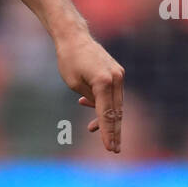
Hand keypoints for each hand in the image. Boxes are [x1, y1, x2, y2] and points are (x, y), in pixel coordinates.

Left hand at [55, 30, 124, 153]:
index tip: (110, 148)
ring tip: (90, 129)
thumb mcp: (74, 84)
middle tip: (114, 149)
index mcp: (104, 82)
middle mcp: (115, 78)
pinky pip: (113, 94)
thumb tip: (99, 110)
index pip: (107, 114)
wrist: (74, 37)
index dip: (108, 133)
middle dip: (114, 132)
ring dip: (106, 117)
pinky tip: (85, 104)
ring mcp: (118, 75)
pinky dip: (104, 103)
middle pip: (116, 112)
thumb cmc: (69, 60)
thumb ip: (90, 99)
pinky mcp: (116, 72)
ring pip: (116, 104)